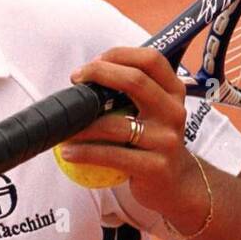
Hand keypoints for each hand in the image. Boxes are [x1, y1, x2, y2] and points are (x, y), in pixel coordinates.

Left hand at [60, 46, 207, 230]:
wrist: (176, 184)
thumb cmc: (152, 141)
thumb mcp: (152, 112)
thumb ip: (130, 93)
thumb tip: (84, 78)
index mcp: (173, 92)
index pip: (151, 60)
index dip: (118, 55)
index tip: (91, 64)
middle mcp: (173, 112)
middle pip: (135, 81)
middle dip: (99, 75)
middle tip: (75, 81)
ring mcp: (166, 140)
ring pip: (115, 124)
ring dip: (81, 124)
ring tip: (63, 128)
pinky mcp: (155, 166)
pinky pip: (112, 155)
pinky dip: (84, 152)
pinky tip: (67, 152)